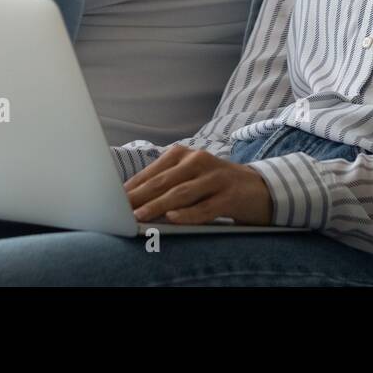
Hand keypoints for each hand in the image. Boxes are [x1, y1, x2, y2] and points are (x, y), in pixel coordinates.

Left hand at [125, 146, 272, 225]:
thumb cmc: (215, 183)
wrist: (258, 188)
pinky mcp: (230, 195)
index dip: (133, 186)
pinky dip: (187, 214)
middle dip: (140, 196)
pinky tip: (173, 218)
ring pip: (182, 193)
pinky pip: (205, 207)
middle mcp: (200, 161)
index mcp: (185, 154)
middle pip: (164, 181)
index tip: (114, 199)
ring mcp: (216, 177)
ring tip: (139, 215)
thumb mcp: (191, 175)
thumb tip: (132, 200)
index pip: (153, 172)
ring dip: (158, 205)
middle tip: (120, 209)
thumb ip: (167, 183)